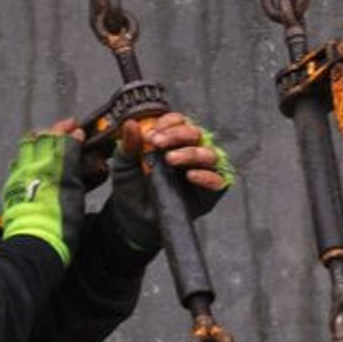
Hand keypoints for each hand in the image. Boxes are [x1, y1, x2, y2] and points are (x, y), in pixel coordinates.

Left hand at [1, 120, 85, 263]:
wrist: (35, 243)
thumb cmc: (61, 221)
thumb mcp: (74, 190)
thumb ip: (72, 159)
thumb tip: (76, 135)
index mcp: (50, 165)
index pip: (58, 138)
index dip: (68, 130)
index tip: (77, 127)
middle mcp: (31, 165)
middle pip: (38, 139)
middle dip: (52, 133)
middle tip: (64, 134)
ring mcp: (18, 176)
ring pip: (25, 149)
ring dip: (38, 143)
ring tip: (49, 146)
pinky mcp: (11, 187)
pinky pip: (18, 164)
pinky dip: (28, 158)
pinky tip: (34, 165)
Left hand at [105, 112, 235, 250]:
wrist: (134, 219)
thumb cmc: (132, 189)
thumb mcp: (124, 165)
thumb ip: (128, 145)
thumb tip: (131, 124)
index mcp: (173, 141)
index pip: (179, 122)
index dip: (169, 123)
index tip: (152, 132)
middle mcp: (190, 152)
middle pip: (196, 133)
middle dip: (178, 135)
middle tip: (158, 143)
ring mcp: (202, 171)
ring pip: (209, 153)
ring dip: (191, 153)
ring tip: (170, 159)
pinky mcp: (209, 192)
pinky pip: (218, 180)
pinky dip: (207, 176)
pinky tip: (190, 175)